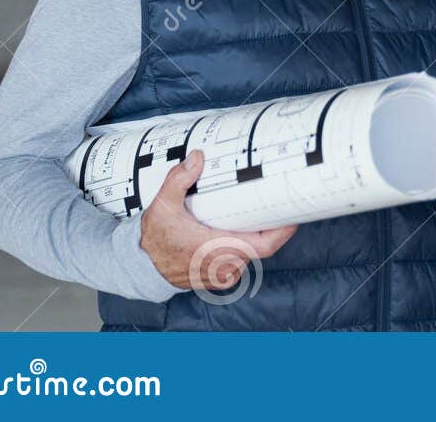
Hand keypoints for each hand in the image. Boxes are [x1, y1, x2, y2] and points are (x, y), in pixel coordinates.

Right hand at [140, 150, 296, 290]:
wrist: (142, 266)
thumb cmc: (155, 238)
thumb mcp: (162, 205)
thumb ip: (178, 180)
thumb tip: (197, 158)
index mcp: (215, 248)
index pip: (263, 245)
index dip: (283, 231)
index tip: (294, 213)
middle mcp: (224, 265)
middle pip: (263, 246)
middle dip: (271, 225)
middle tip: (278, 200)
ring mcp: (224, 274)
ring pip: (254, 254)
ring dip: (258, 236)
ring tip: (263, 211)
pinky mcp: (221, 277)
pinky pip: (243, 261)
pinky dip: (246, 246)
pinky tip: (245, 229)